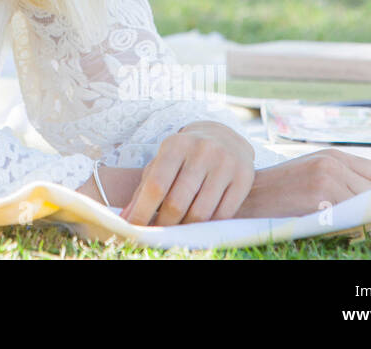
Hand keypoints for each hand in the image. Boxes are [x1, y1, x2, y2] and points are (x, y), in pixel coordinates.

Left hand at [119, 122, 255, 225]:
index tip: (135, 227)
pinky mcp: (244, 177)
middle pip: (177, 202)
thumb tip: (126, 218)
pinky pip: (223, 214)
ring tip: (176, 231)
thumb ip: (143, 189)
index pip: (156, 185)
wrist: (224, 138)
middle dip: (163, 223)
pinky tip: (198, 227)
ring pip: (201, 212)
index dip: (143, 210)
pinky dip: (208, 227)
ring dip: (185, 228)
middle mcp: (202, 151)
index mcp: (176, 145)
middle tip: (157, 232)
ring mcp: (225, 163)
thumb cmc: (184, 156)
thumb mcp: (162, 162)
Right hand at [233, 149, 370, 218]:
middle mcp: (334, 163)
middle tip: (362, 224)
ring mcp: (327, 179)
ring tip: (340, 224)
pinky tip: (329, 225)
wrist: (243, 197)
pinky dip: (347, 225)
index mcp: (335, 156)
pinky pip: (352, 217)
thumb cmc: (279, 191)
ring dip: (362, 219)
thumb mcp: (312, 173)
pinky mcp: (319, 197)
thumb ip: (344, 178)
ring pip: (370, 207)